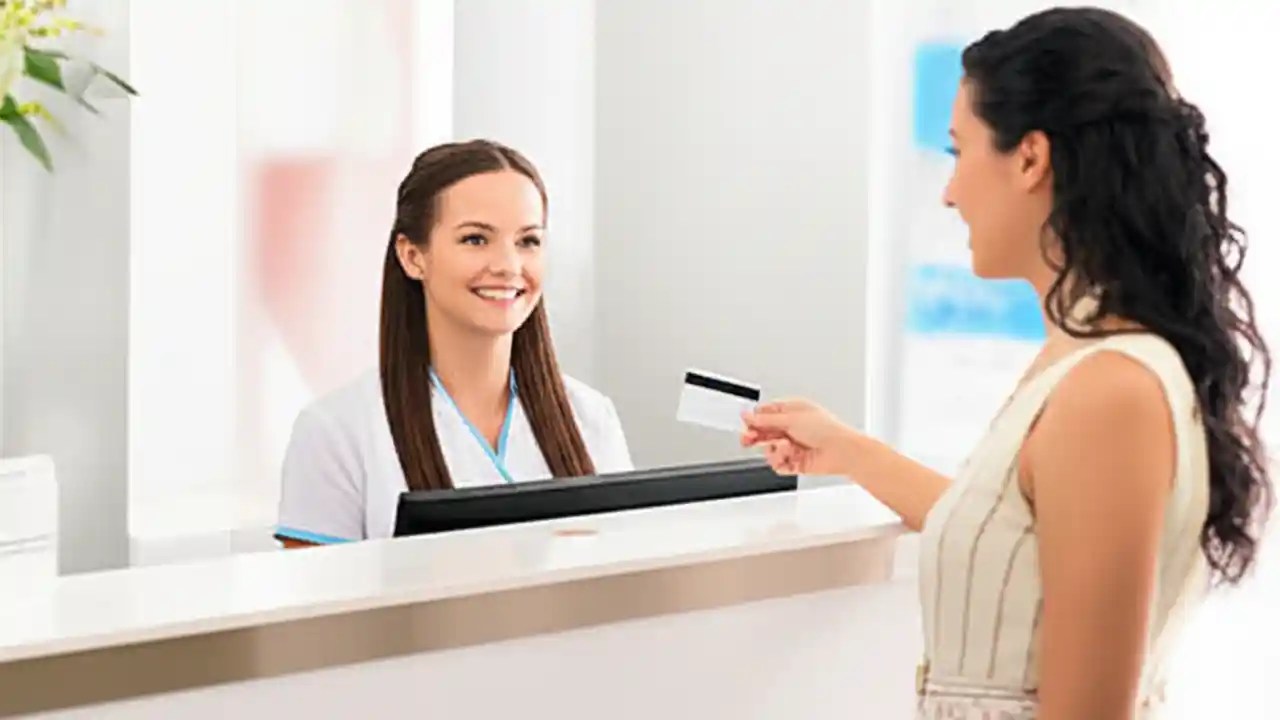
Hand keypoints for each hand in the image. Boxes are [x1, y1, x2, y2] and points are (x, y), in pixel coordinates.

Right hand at [740, 399, 857, 476]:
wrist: (841, 451)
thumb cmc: (825, 429)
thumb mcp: (791, 418)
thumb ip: (766, 420)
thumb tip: (748, 415)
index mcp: (792, 411)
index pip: (765, 414)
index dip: (754, 420)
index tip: (746, 425)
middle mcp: (792, 428)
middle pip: (764, 433)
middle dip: (756, 437)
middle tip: (749, 440)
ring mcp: (794, 445)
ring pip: (770, 450)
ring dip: (774, 450)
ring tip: (784, 447)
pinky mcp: (796, 462)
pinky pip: (779, 464)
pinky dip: (781, 462)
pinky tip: (788, 458)